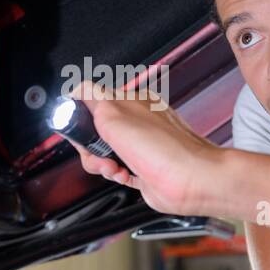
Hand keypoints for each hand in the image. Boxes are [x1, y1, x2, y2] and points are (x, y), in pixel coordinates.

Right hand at [67, 80, 224, 216]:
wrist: (192, 180)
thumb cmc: (165, 149)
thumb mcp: (114, 113)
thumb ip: (92, 98)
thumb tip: (76, 89)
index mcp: (131, 102)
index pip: (94, 99)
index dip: (82, 115)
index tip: (80, 129)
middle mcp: (137, 122)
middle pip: (95, 131)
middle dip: (90, 146)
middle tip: (98, 151)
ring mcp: (141, 147)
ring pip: (104, 153)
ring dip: (101, 163)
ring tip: (113, 166)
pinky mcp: (144, 170)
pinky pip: (118, 170)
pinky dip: (115, 174)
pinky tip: (124, 175)